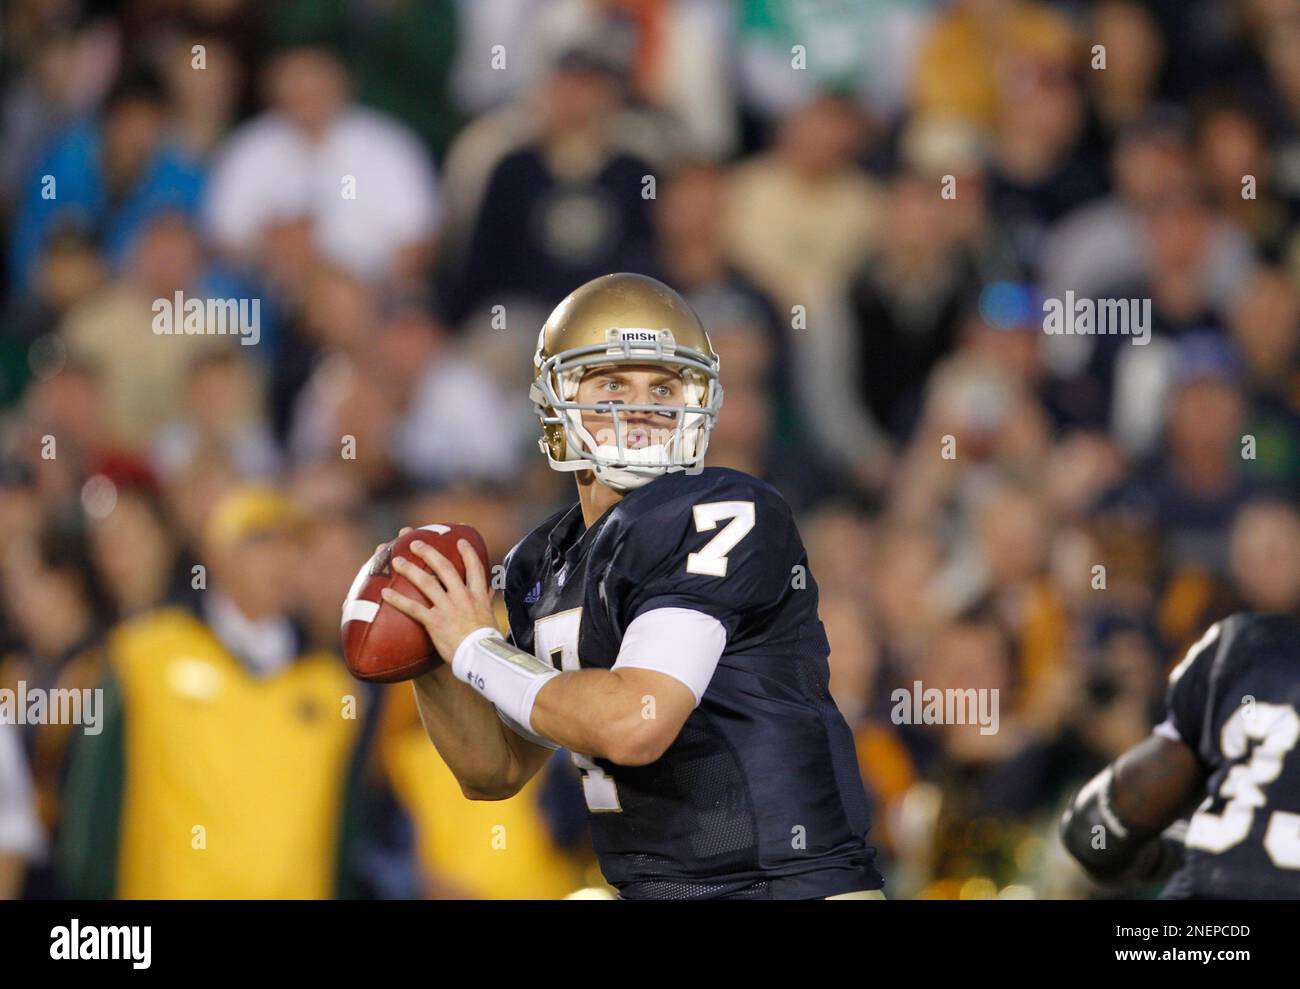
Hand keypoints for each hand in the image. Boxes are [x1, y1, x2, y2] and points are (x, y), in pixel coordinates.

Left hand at [381, 538, 498, 662]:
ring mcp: (448, 608)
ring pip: (427, 582)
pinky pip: (413, 608)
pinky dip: (398, 599)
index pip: (475, 567)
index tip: (461, 540)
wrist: (480, 657)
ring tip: (397, 561)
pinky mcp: (435, 622)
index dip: (467, 552)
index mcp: (478, 595)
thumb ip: (487, 601)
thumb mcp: (490, 617)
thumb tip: (492, 591)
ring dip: (410, 569)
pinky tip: (385, 593)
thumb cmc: (486, 641)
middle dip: (429, 552)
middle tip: (415, 543)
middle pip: (445, 568)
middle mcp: (463, 597)